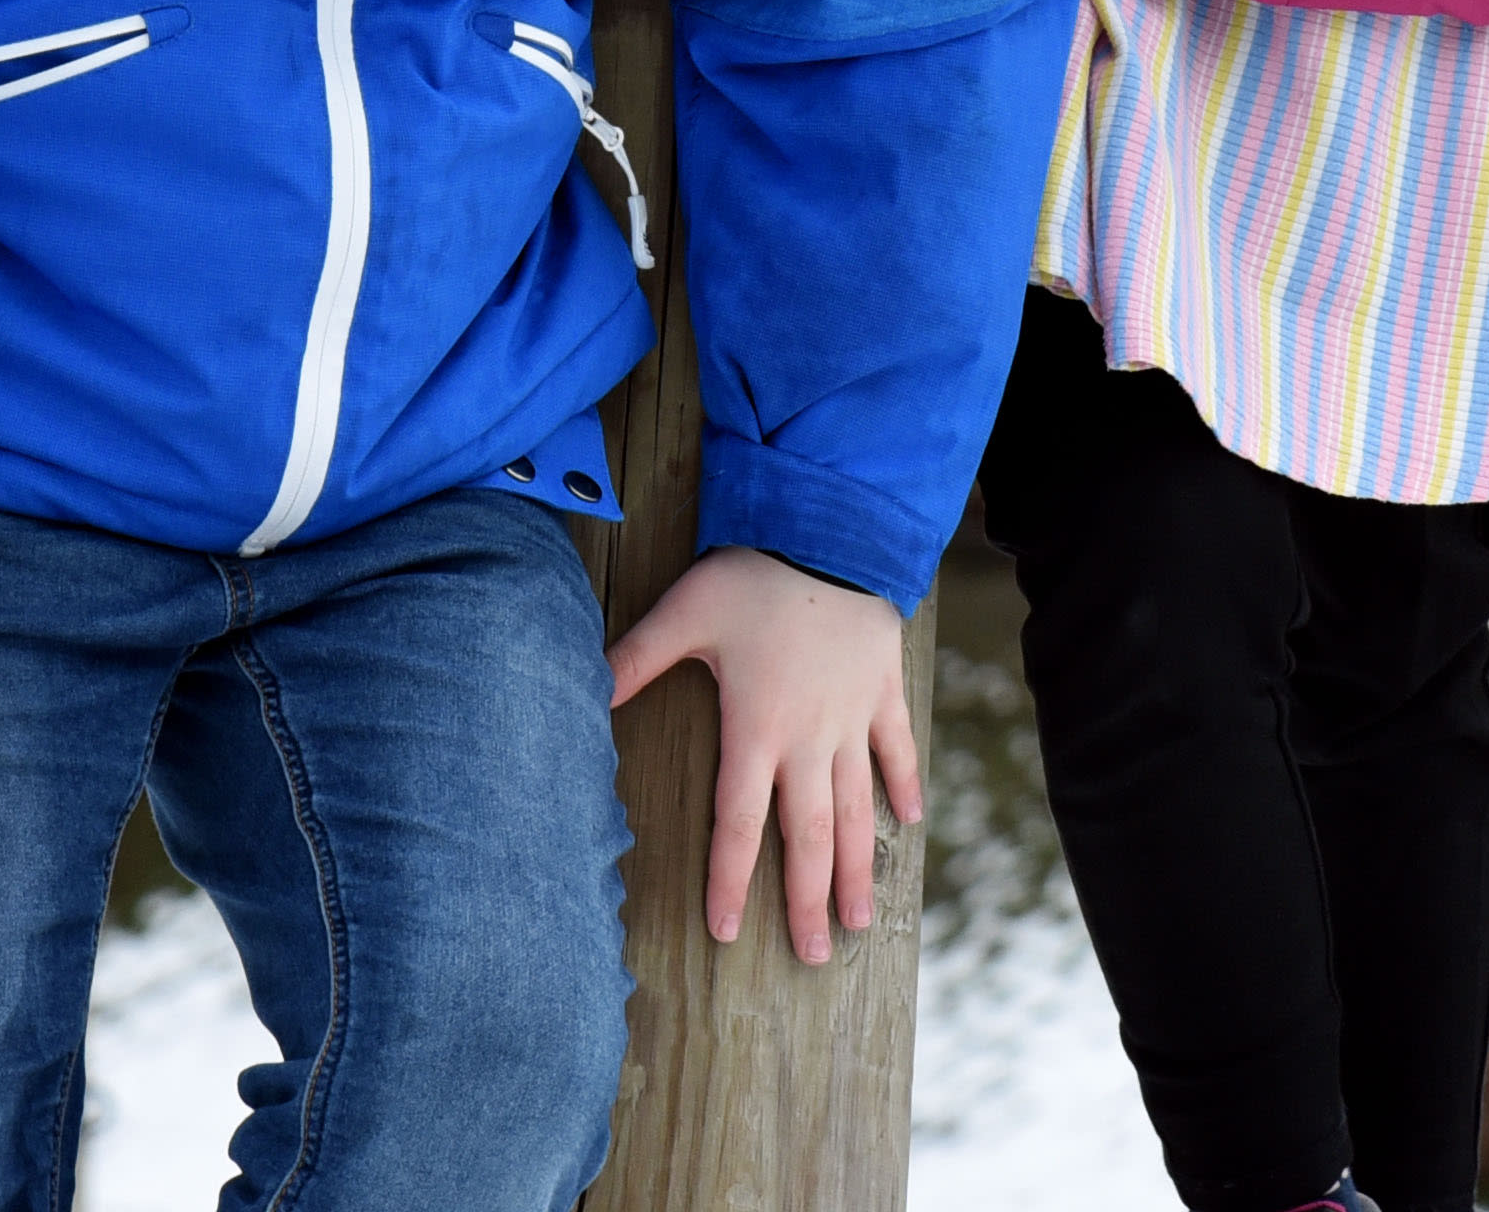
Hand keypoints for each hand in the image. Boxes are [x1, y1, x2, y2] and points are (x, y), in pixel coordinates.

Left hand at [600, 548, 917, 964]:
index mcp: (756, 730)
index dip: (731, 881)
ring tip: (859, 920)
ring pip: (855, 809)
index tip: (726, 931)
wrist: (834, 532)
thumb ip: (634, 659)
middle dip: (807, 901)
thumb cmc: (754, 574)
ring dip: (857, 867)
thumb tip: (580, 689)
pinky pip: (895, 750)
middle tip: (813, 956)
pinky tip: (908, 823)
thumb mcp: (684, 613)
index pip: (738, 824)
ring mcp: (852, 719)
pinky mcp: (883, 691)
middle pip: (808, 837)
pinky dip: (903, 785)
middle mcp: (809, 740)